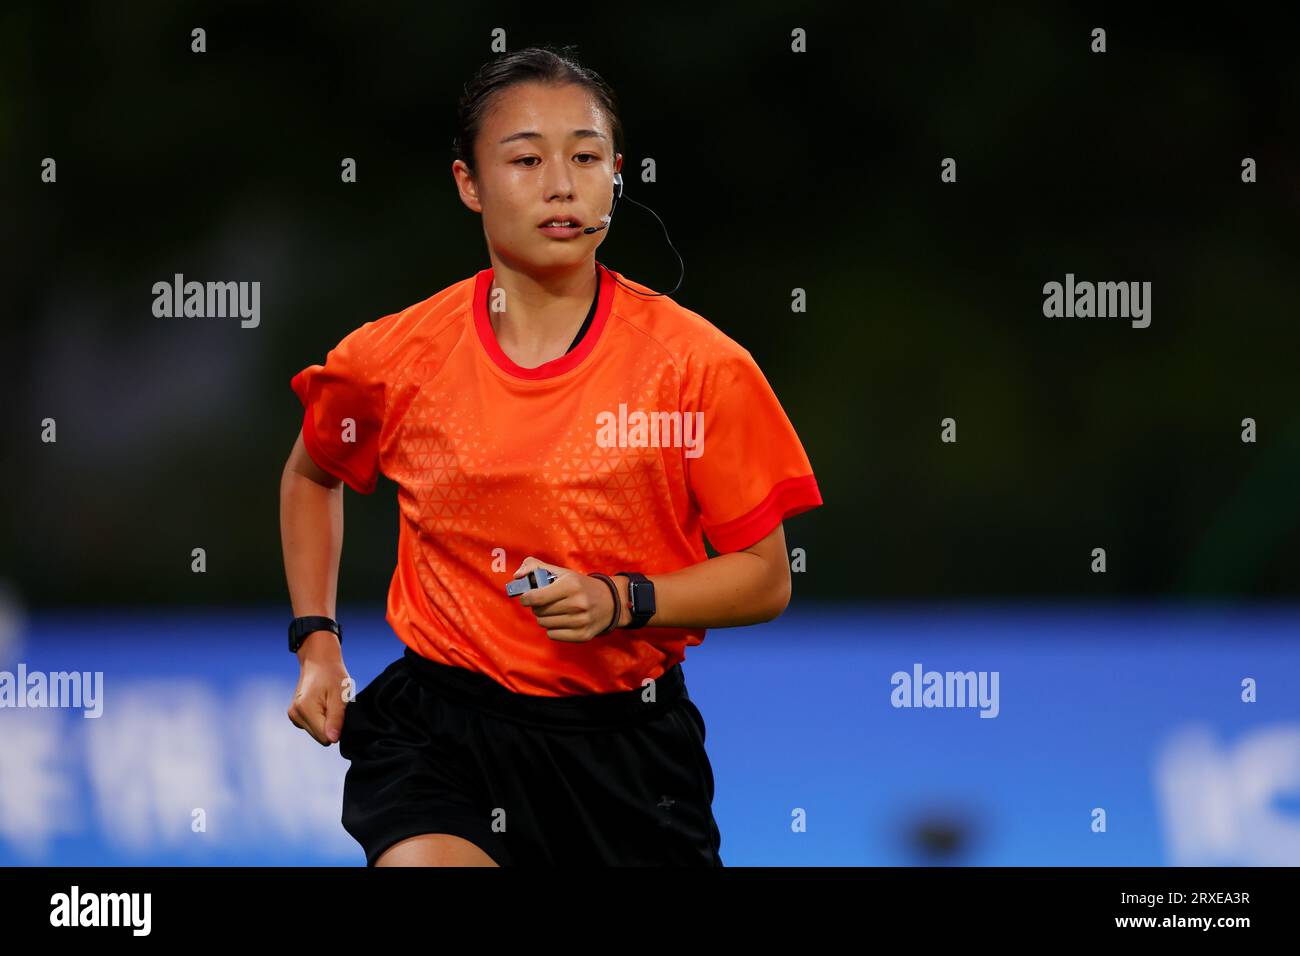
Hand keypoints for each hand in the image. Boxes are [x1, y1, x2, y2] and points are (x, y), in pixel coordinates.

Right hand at [287, 631, 350, 745]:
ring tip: (328, 703)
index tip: (339, 711)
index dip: (336, 727)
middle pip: (320, 736)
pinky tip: (321, 704)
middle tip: (334, 705)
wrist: (319, 661)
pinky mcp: (294, 715)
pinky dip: (319, 718)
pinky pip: (312, 726)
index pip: (325, 737)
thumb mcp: (340, 695)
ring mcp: (293, 715)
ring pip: (316, 732)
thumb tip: (332, 740)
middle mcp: (295, 714)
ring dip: (325, 721)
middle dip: (330, 724)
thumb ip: (336, 719)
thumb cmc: (332, 675)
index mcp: (304, 709)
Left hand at [512, 556, 623, 642]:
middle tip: (546, 602)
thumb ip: (535, 567)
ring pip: (544, 624)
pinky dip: (553, 629)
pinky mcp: (583, 635)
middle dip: (537, 606)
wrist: (610, 602)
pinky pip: (553, 635)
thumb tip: (517, 576)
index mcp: (571, 585)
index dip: (526, 598)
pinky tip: (562, 621)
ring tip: (555, 611)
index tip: (527, 597)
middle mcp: (577, 603)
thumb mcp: (561, 572)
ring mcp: (581, 621)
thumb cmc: (580, 585)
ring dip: (545, 618)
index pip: (536, 597)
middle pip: (539, 611)